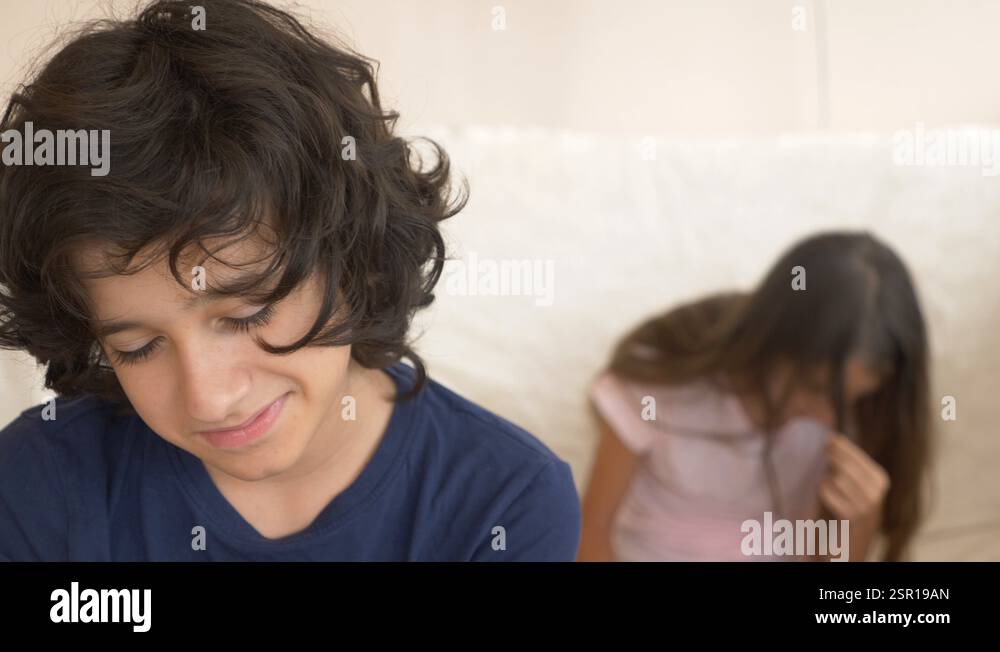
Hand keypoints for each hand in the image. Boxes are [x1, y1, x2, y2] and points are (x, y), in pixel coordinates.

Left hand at [818, 433, 889, 559]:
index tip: (829, 437)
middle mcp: (877, 493)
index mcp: (880, 480)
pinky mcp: (851, 517)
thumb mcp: (856, 484)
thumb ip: (849, 464)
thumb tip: (832, 437)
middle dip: (833, 456)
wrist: (853, 543)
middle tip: (823, 450)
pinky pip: (829, 492)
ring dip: (827, 476)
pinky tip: (824, 493)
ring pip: (837, 478)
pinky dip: (824, 490)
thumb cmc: (849, 507)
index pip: (858, 456)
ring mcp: (866, 506)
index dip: (842, 446)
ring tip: (828, 482)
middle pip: (846, 465)